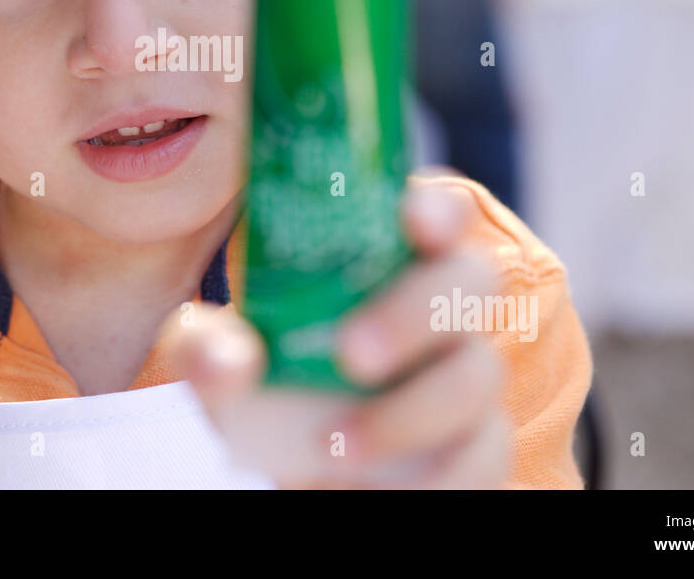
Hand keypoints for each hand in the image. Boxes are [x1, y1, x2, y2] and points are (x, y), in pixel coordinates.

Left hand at [165, 175, 511, 488]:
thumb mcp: (218, 357)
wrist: (285, 459)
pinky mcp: (477, 444)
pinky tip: (360, 484)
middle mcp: (442, 305)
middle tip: (351, 355)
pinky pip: (485, 455)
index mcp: (392, 255)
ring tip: (332, 445)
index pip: (439, 210)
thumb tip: (227, 362)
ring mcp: (467, 373)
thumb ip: (208, 347)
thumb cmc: (263, 380)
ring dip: (410, 413)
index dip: (438, 208)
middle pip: (473, 280)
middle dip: (416, 313)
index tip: (413, 221)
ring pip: (479, 374)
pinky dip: (431, 478)